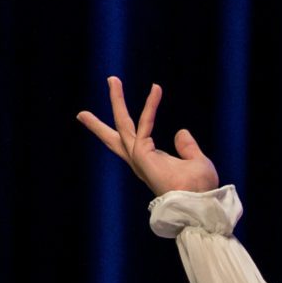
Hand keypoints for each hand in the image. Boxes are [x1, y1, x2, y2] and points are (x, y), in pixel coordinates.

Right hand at [75, 75, 217, 196]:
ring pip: (123, 125)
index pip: (140, 135)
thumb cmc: (200, 189)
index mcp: (150, 161)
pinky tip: (156, 88)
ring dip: (117, 100)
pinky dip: (151, 106)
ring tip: (112, 80)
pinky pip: (145, 124)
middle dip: (99, 124)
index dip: (148, 112)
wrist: (199, 203)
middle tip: (81, 113)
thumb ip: (188, 148)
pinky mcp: (142, 155)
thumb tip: (181, 131)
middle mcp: (140, 160)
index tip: (155, 90)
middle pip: (116, 136)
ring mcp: (139, 158)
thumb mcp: (196, 162)